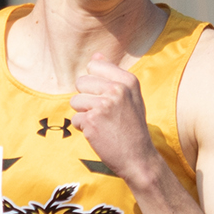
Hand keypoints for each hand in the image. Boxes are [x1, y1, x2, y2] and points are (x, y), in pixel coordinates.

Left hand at [70, 58, 159, 185]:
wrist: (138, 158)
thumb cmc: (132, 127)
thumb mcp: (130, 97)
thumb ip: (113, 75)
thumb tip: (95, 55)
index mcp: (128, 80)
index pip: (94, 64)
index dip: (94, 82)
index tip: (105, 96)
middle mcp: (117, 90)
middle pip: (81, 82)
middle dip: (86, 98)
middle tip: (103, 113)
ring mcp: (104, 105)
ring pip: (75, 101)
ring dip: (83, 114)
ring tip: (101, 124)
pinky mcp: (92, 121)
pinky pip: (75, 119)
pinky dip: (83, 129)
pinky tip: (99, 134)